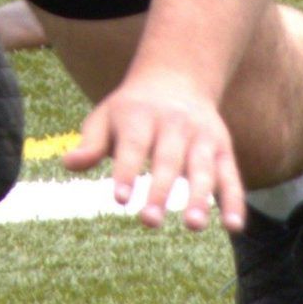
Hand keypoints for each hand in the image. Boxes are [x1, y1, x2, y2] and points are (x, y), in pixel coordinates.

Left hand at [65, 67, 246, 232]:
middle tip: (149, 222)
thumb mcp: (106, 116)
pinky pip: (231, 177)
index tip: (120, 198)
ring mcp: (202, 137)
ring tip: (192, 226)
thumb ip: (91, 143)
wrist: (177, 77)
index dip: (126, 172)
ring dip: (199, 198)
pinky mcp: (223, 150)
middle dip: (160, 191)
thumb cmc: (131, 109)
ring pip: (202, 170)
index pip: (133, 146)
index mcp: (141, 116)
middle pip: (168, 160)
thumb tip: (69, 163)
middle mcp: (174, 124)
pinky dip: (233, 201)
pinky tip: (232, 226)